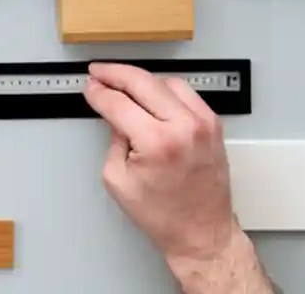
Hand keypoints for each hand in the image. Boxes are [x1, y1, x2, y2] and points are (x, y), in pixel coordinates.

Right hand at [84, 63, 273, 292]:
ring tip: (124, 85)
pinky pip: (186, 93)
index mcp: (157, 143)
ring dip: (141, 80)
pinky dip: (165, 89)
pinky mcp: (213, 125)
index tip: (90, 87)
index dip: (98, 92)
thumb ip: (113, 139)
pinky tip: (151, 94)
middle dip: (115, 73)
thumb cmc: (164, 215)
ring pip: (165, 81)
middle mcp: (184, 127)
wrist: (201, 232)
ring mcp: (203, 124)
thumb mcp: (118, 179)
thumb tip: (114, 112)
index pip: (118, 103)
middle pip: (142, 81)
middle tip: (100, 72)